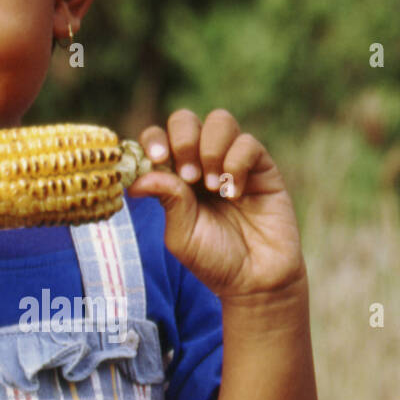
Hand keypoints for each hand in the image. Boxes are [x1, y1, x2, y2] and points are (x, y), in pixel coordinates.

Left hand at [127, 109, 304, 299]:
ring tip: (211, 186)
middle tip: (188, 176)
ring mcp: (232, 160)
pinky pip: (248, 143)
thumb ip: (167, 200)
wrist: (255, 280)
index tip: (157, 159)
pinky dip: (237, 163)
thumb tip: (137, 178)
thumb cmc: (213, 258)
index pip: (158, 138)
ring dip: (210, 148)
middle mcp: (201, 161)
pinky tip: (234, 194)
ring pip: (219, 120)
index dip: (154, 140)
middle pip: (186, 119)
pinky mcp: (262, 168)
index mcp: (174, 174)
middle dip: (182, 140)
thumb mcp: (181, 233)